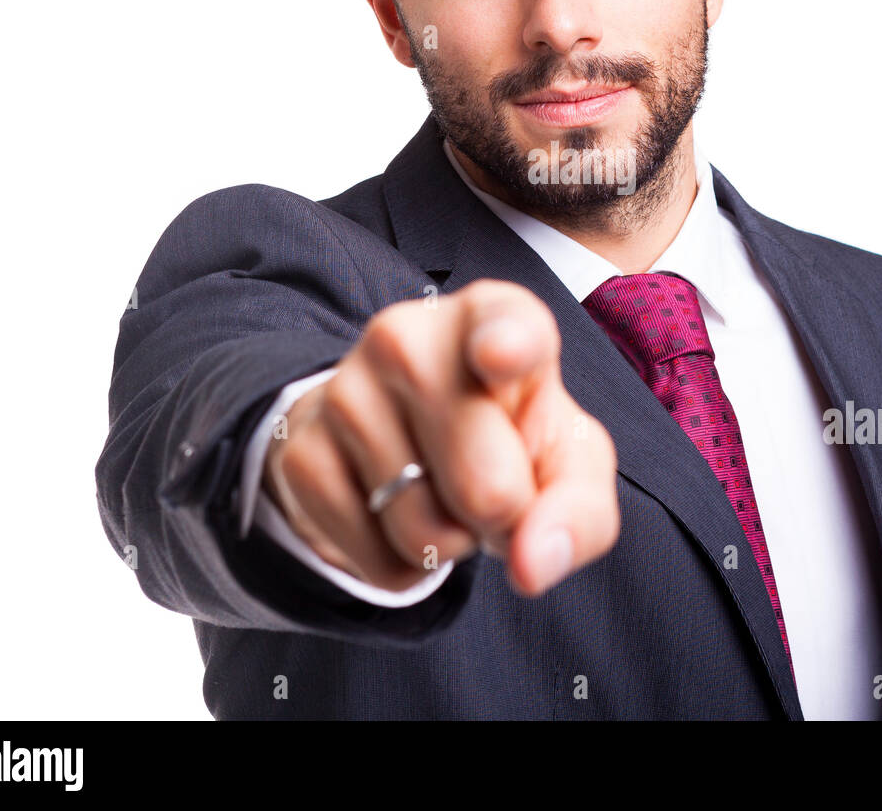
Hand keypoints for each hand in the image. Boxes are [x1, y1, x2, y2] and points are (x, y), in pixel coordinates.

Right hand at [262, 280, 619, 596]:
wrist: (412, 438)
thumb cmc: (511, 436)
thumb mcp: (569, 462)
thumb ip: (579, 511)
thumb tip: (533, 563)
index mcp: (492, 316)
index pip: (503, 324)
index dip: (507, 345)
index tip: (502, 355)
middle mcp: (408, 336)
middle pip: (485, 485)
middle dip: (504, 520)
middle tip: (496, 487)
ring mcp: (345, 390)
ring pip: (424, 530)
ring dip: (450, 543)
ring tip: (443, 490)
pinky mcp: (301, 451)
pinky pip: (375, 559)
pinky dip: (402, 565)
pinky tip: (400, 514)